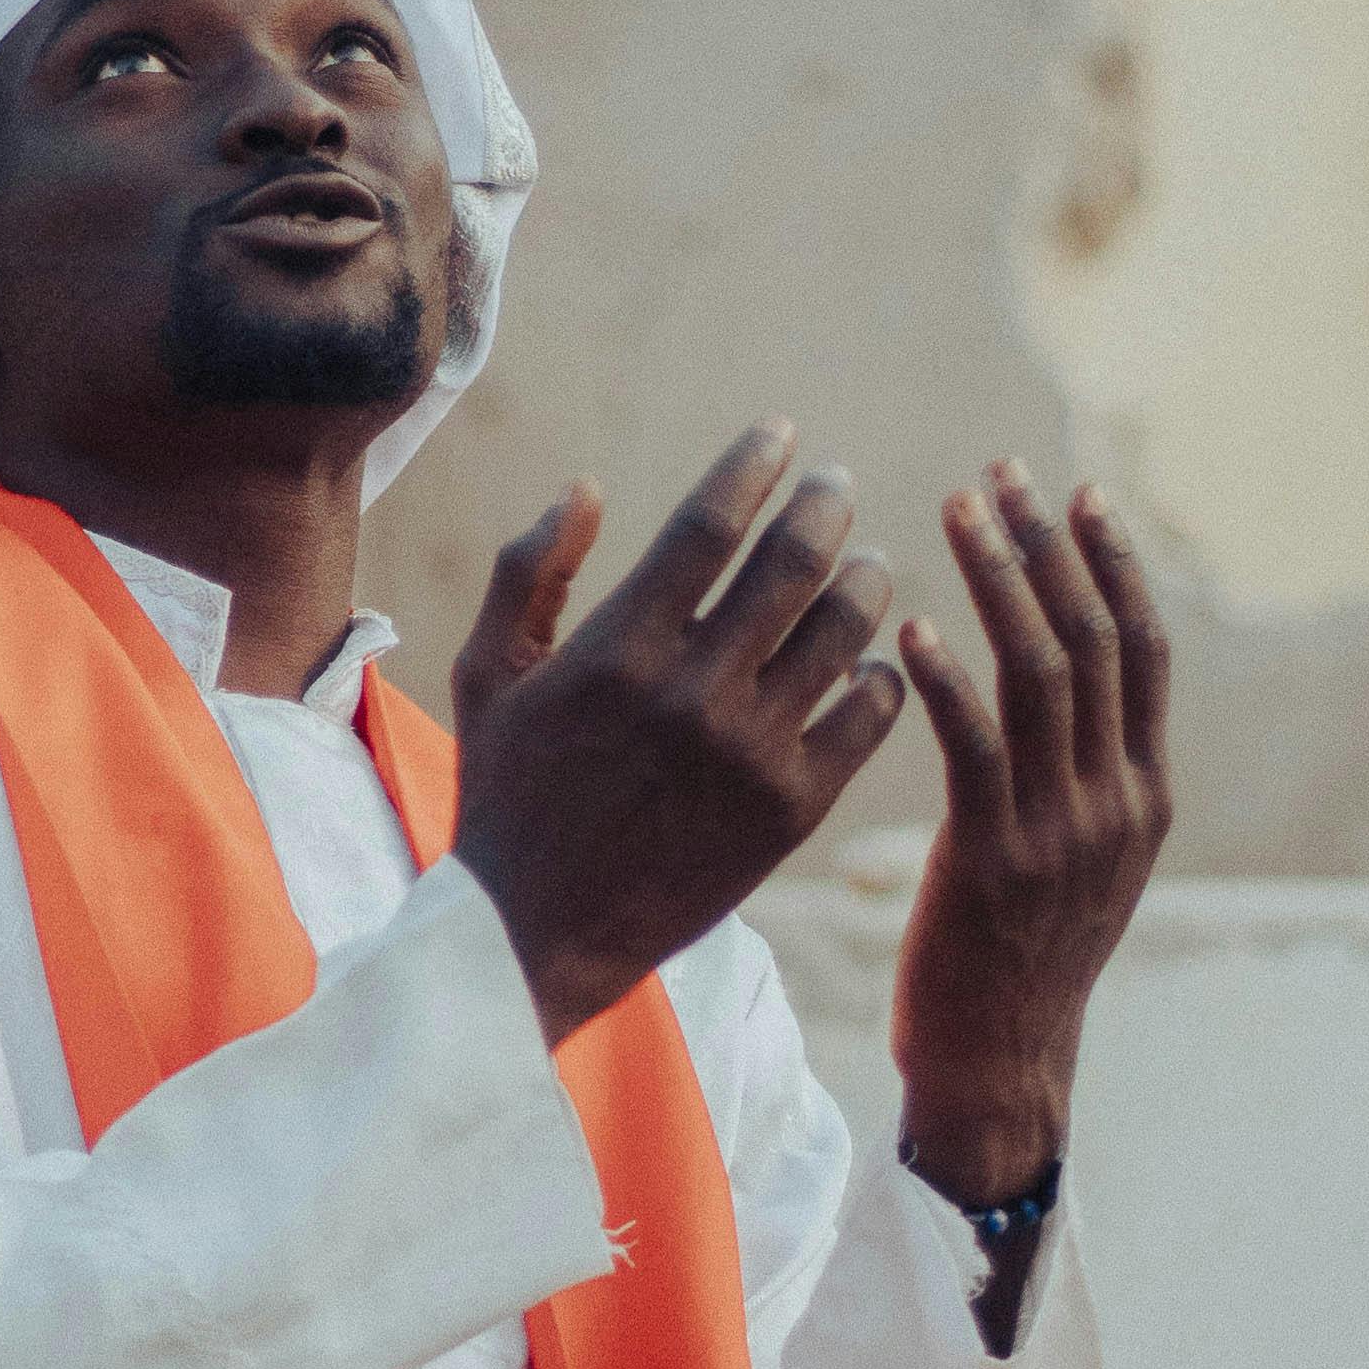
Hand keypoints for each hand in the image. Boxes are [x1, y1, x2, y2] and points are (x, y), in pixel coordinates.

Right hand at [452, 424, 906, 1045]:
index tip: (781, 432)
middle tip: (838, 487)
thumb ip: (527, 572)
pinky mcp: (792, 810)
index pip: (710, 523)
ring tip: (869, 565)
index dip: (754, 465)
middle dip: (826, 506)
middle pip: (793, 562)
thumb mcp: (487, 675)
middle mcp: (692, 690)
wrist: (533, 936)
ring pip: (845, 630)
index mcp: (618, 645)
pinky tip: (870, 660)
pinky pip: (866, 717)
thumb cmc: (504, 793)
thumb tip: (587, 487)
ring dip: (866, 581)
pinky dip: (880, 674)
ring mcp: (750, 752)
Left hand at [890, 462, 1170, 1209]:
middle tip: (1002, 472)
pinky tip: (913, 628)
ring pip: (1042, 677)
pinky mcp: (995, 862)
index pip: (1145, 650)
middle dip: (1050, 547)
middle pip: (1097, 641)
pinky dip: (949, 681)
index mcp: (1145, 794)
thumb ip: (1079, 778)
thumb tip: (1068, 696)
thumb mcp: (1076, 861)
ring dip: (1000, 584)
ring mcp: (1063, 832)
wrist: (1001, 1068)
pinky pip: (976, 750)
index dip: (1113, 564)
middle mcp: (1119, 802)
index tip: (1077, 491)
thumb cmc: (1016, 957)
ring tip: (956, 512)